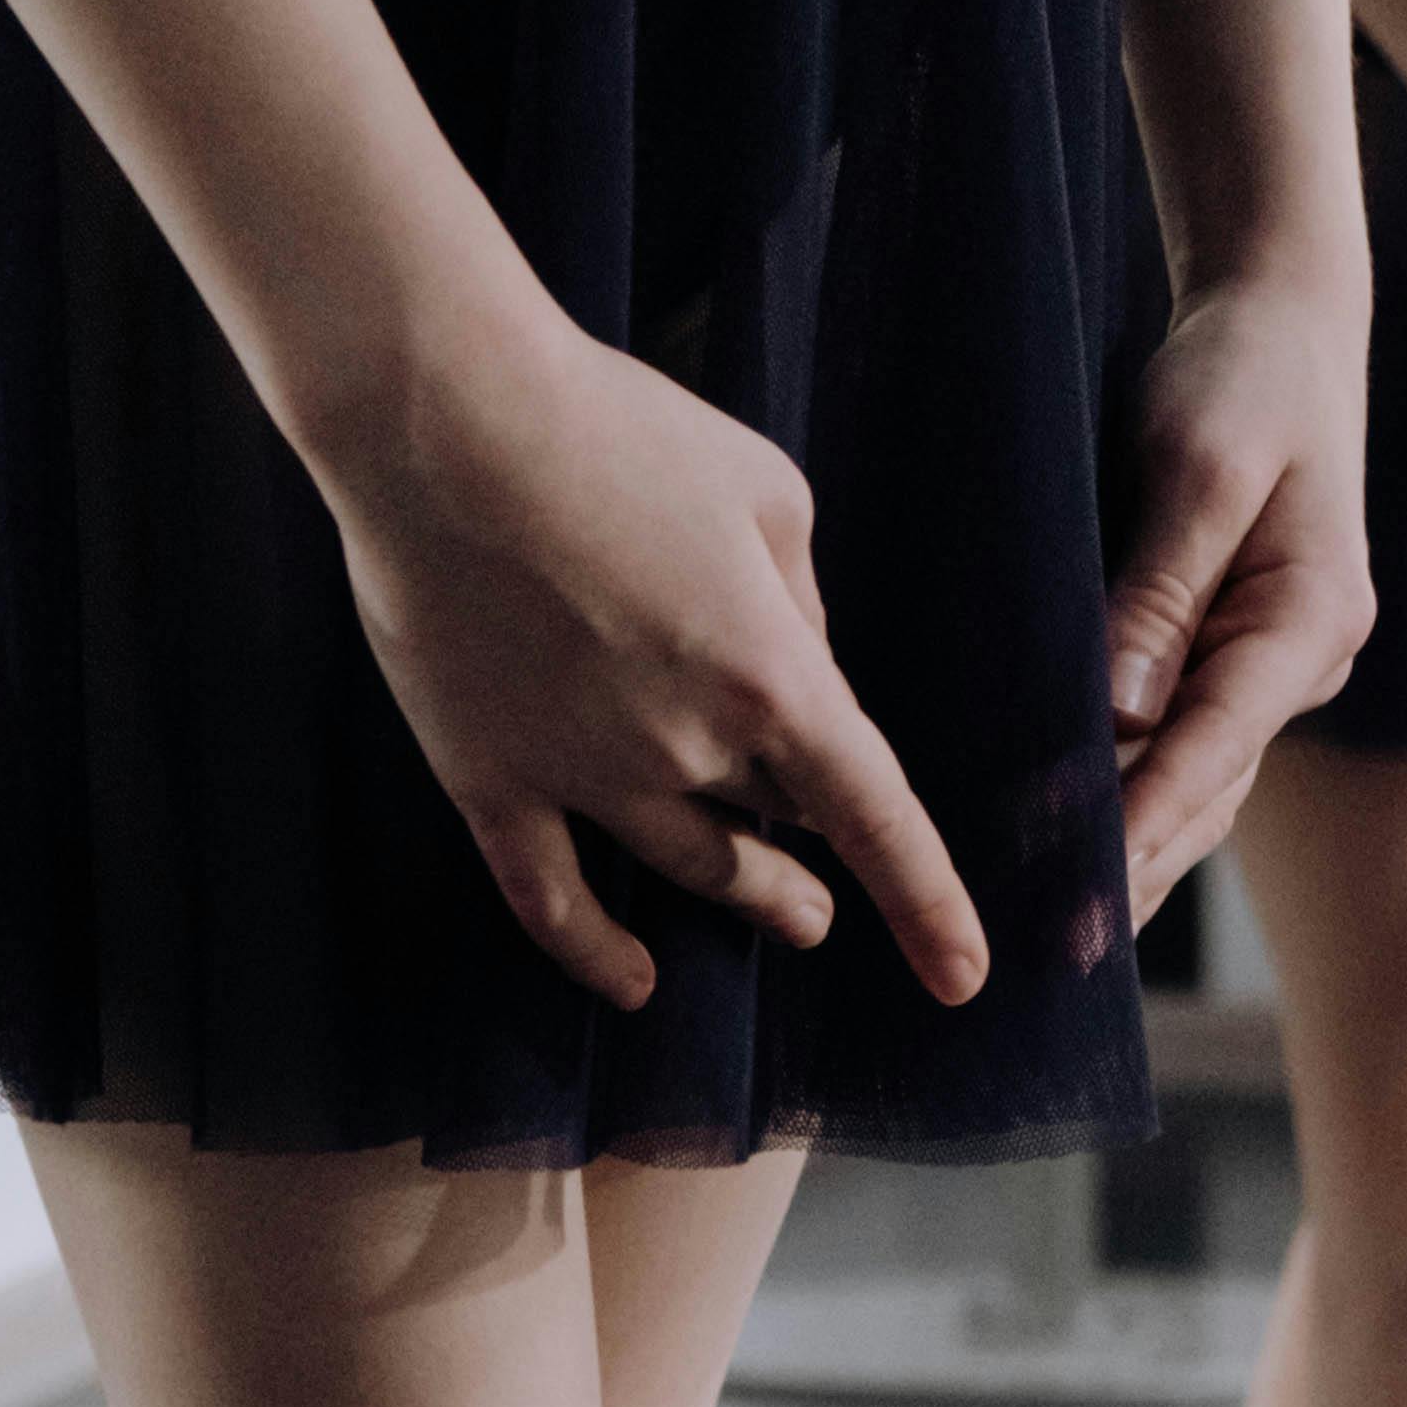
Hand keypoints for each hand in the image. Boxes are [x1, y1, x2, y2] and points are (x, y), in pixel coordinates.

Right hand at [329, 302, 987, 1019]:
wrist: (445, 423)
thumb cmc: (616, 429)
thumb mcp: (764, 490)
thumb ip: (802, 595)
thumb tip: (805, 663)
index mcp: (769, 676)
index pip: (874, 818)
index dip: (926, 904)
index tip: (961, 975)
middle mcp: (684, 747)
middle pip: (777, 820)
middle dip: (813, 846)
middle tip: (831, 892)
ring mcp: (581, 774)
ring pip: (687, 864)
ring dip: (747, 895)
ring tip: (792, 917)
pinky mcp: (488, 775)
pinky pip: (547, 896)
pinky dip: (592, 950)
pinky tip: (632, 983)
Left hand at [1102, 267, 1375, 924]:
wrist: (1285, 324)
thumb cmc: (1243, 377)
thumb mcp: (1197, 465)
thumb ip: (1157, 591)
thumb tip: (1118, 714)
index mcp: (1310, 619)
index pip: (1215, 745)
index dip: (1145, 824)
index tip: (1086, 892)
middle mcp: (1301, 662)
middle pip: (1207, 786)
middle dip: (1134, 870)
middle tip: (1059, 956)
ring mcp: (1271, 666)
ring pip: (1194, 781)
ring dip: (1131, 856)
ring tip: (1058, 938)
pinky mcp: (1230, 653)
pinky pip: (1176, 742)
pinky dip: (1127, 798)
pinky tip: (1073, 849)